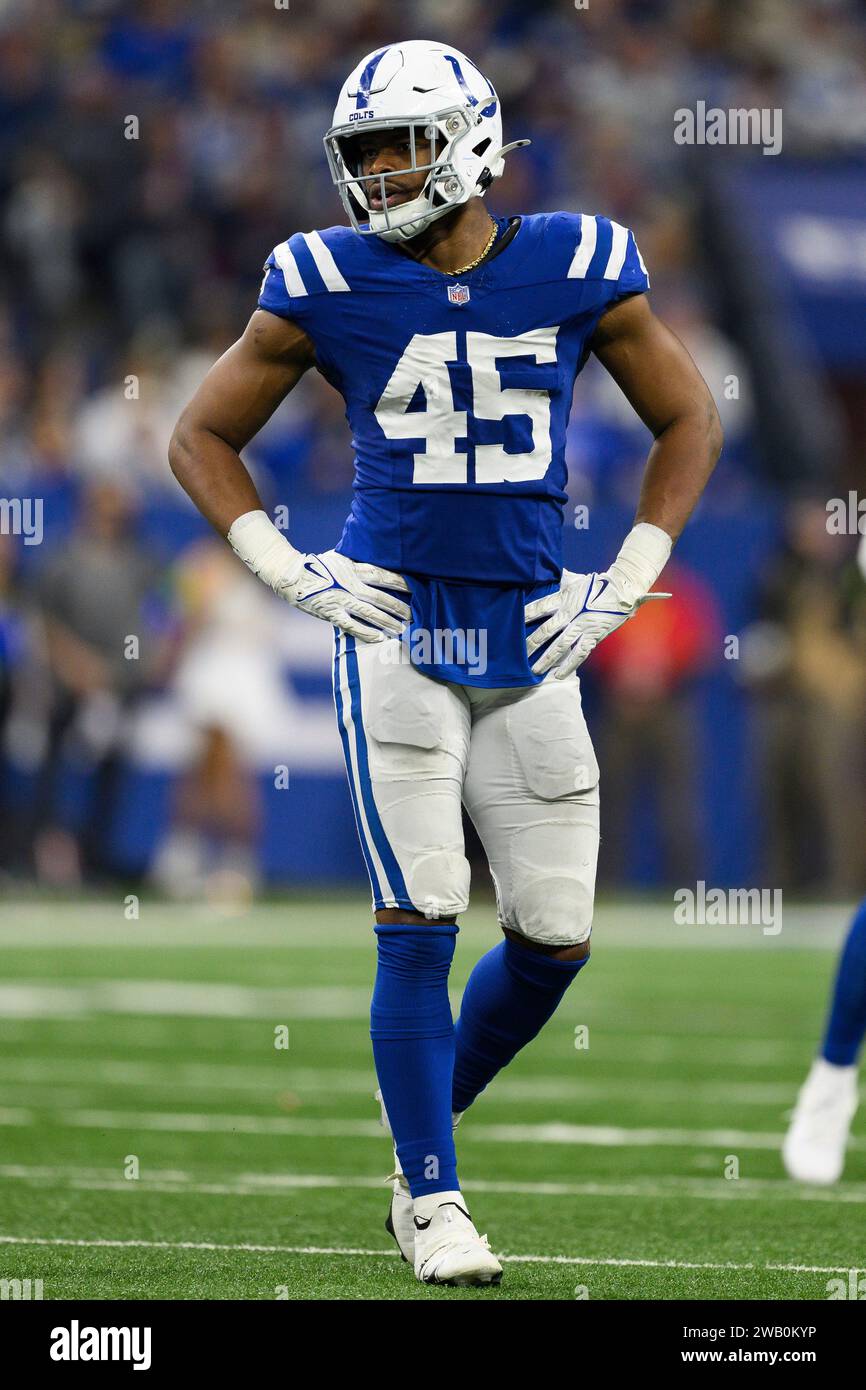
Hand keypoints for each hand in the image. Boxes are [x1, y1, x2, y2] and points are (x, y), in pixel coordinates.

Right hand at [227, 510, 409, 642]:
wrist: (291, 576)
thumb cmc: (317, 565)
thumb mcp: (340, 557)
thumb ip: (358, 561)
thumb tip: (377, 558)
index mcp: (353, 568)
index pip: (382, 575)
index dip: (400, 582)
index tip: (417, 587)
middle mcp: (350, 584)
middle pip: (380, 597)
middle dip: (400, 607)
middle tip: (416, 614)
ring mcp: (341, 600)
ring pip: (370, 613)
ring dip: (388, 621)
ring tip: (403, 628)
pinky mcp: (331, 613)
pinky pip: (352, 625)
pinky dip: (367, 633)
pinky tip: (381, 638)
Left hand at [525, 569, 670, 678]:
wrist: (621, 590)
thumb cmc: (596, 583)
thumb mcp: (574, 579)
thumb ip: (559, 580)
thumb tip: (544, 573)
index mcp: (564, 599)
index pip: (540, 607)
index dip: (526, 615)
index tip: (513, 623)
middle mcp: (571, 614)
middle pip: (547, 630)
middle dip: (532, 644)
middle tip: (520, 655)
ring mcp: (582, 626)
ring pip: (561, 645)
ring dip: (547, 658)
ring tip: (535, 670)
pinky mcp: (593, 636)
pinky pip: (580, 653)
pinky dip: (570, 665)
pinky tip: (559, 674)